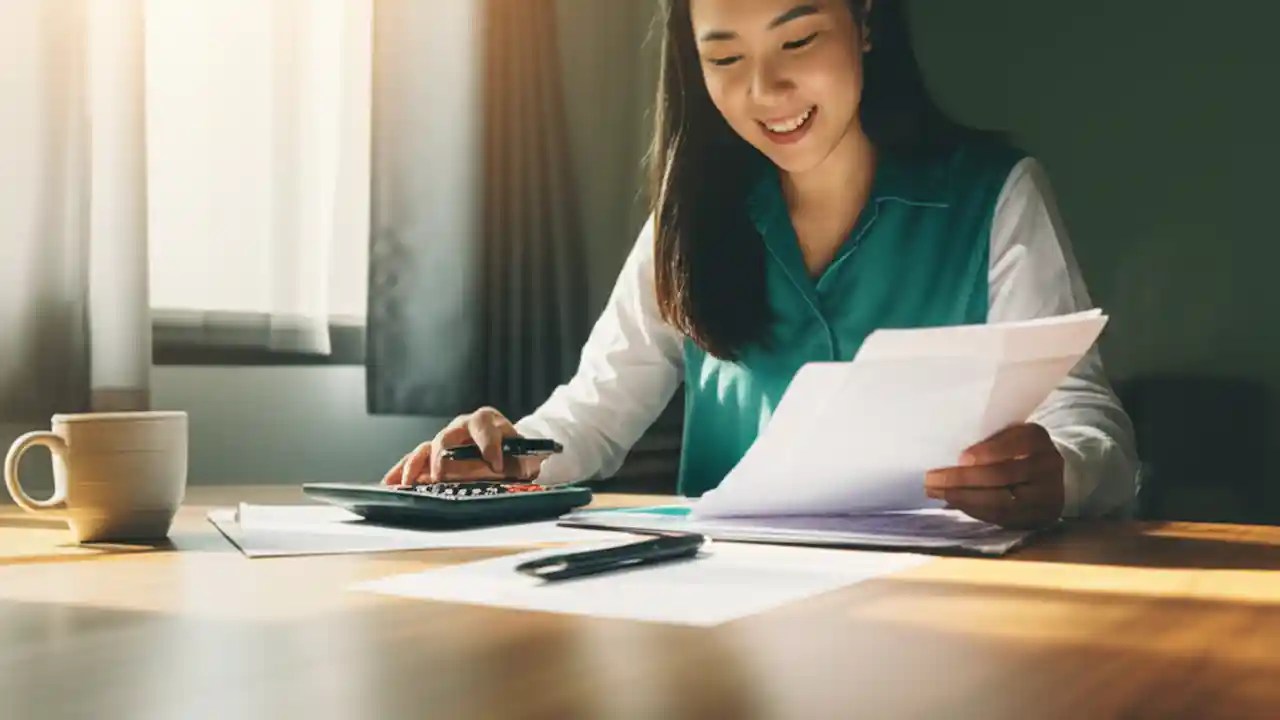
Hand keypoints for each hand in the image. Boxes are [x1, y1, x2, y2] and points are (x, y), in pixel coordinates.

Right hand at [381, 407, 543, 485]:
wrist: (509, 451)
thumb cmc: (517, 453)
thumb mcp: (526, 456)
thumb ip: (522, 462)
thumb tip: (516, 472)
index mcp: (488, 422)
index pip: (484, 426)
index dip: (488, 443)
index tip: (495, 463)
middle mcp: (462, 427)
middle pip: (447, 435)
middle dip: (443, 455)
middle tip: (442, 475)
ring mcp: (445, 440)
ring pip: (426, 448)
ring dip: (415, 465)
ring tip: (407, 482)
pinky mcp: (432, 456)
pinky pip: (414, 461)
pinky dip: (402, 471)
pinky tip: (390, 483)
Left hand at [924, 424, 1064, 528]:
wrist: (1051, 474)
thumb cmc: (1016, 449)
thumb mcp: (1007, 434)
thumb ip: (987, 440)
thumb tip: (949, 455)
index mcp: (1037, 438)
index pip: (1016, 443)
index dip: (989, 452)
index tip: (961, 459)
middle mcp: (1048, 465)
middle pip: (1004, 475)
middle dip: (964, 479)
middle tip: (932, 479)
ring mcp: (1046, 495)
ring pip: (1002, 501)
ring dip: (963, 498)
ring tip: (938, 493)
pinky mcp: (1038, 517)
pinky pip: (1002, 517)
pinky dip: (975, 510)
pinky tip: (955, 503)